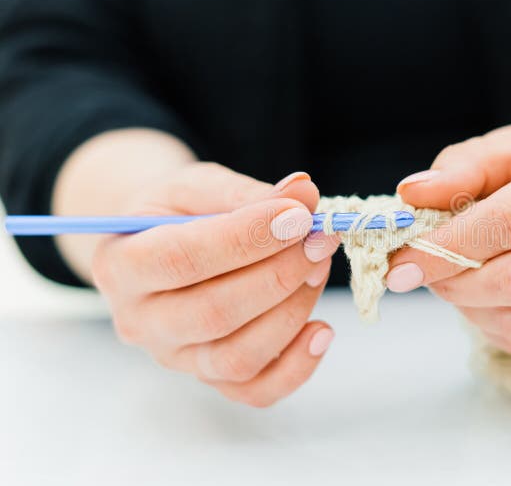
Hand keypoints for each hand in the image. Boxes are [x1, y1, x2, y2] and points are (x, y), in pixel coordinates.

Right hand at [90, 162, 340, 405]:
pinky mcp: (211, 379)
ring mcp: (175, 358)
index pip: (182, 258)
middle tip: (319, 240)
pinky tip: (322, 330)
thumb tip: (303, 193)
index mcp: (120, 264)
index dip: (247, 237)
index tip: (298, 215)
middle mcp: (140, 322)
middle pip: (214, 313)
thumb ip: (245, 191)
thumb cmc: (177, 212)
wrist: (161, 245)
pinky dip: (297, 367)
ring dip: (292, 312)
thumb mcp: (197, 186)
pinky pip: (255, 391)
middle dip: (279, 275)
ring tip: (318, 268)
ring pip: (237, 357)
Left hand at [388, 118, 510, 355]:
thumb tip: (411, 197)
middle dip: (453, 282)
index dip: (448, 246)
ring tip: (450, 277)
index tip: (400, 261)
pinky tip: (480, 295)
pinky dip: (490, 324)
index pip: (509, 221)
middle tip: (415, 273)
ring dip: (468, 306)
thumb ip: (462, 166)